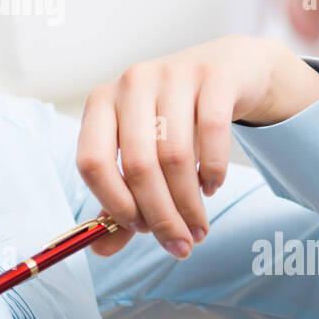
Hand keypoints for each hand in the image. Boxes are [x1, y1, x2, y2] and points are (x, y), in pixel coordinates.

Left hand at [75, 35, 318, 260]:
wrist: (227, 68)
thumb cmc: (173, 120)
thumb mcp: (142, 154)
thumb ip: (120, 202)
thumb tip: (99, 249)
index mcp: (101, 103)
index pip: (91, 161)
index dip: (113, 203)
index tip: (139, 230)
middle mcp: (131, 83)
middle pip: (137, 166)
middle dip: (161, 216)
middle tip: (180, 245)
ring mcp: (172, 74)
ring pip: (176, 156)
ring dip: (189, 203)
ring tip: (199, 226)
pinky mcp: (212, 76)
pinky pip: (212, 133)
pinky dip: (213, 171)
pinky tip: (213, 187)